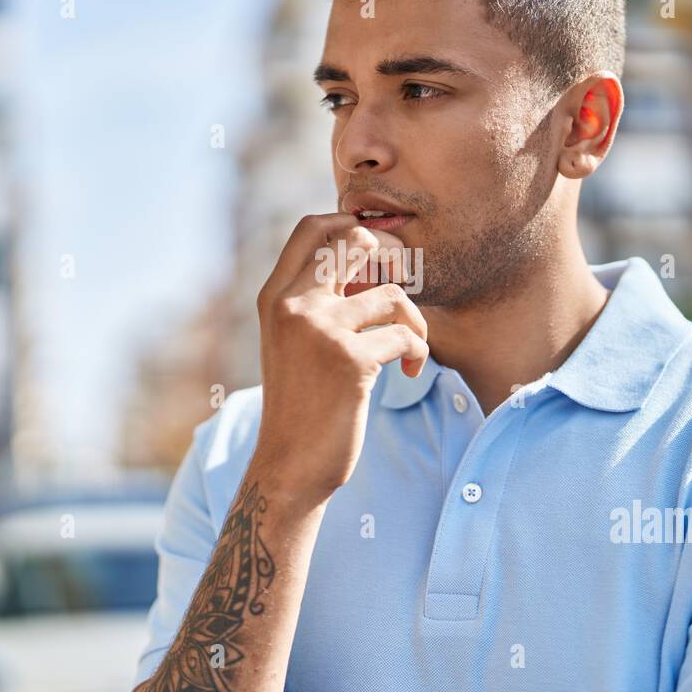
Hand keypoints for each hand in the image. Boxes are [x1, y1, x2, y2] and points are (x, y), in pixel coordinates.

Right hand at [253, 213, 427, 501]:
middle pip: (353, 242)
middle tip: (398, 296)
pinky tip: (409, 372)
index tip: (377, 254)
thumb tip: (359, 252)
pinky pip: (404, 335)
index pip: (311, 228)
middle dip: (390, 261)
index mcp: (274, 297)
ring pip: (391, 293)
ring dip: (414, 321)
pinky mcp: (349, 360)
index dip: (350, 226)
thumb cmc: (300, 403)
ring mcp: (319, 330)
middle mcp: (292, 305)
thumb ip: (311, 300)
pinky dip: (417, 353)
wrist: (290, 464)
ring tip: (410, 349)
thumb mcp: (290, 342)